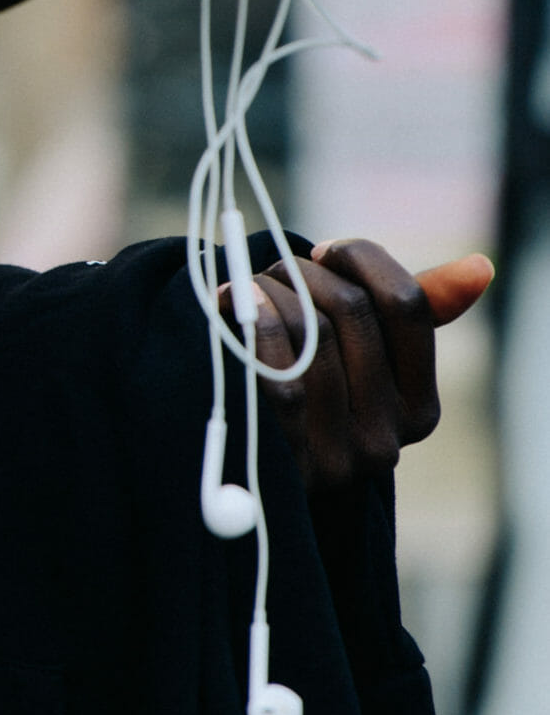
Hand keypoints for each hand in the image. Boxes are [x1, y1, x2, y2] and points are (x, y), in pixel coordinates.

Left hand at [242, 241, 493, 489]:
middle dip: (305, 272)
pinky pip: (279, 372)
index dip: (361, 259)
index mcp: (419, 409)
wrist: (242, 463)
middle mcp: (387, 441)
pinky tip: (232, 304)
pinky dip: (253, 321)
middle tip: (273, 270)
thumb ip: (411, 314)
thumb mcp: (363, 358)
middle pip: (353, 311)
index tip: (324, 251)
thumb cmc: (308, 388)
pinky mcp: (288, 462)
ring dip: (271, 292)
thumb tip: (481, 266)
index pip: (408, 306)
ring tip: (248, 289)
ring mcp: (340, 458)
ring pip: (312, 333)